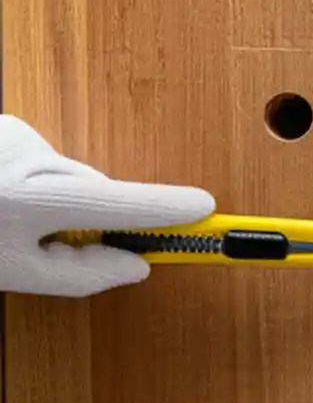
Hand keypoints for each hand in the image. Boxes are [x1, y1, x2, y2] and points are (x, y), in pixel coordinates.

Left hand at [0, 115, 214, 296]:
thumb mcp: (12, 273)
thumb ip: (80, 275)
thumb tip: (135, 267)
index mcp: (22, 199)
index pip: (111, 204)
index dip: (162, 207)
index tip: (203, 208)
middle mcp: (22, 157)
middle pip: (94, 190)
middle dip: (90, 216)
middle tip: (56, 241)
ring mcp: (16, 136)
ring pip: (70, 174)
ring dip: (58, 198)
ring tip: (13, 215)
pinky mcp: (10, 128)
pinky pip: (46, 159)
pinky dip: (36, 179)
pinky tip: (7, 193)